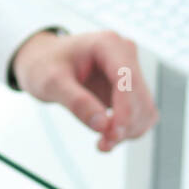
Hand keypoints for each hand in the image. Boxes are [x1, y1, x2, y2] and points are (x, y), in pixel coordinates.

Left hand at [12, 29, 158, 151]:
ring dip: (128, 131)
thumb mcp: (51, 82)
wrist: (43, 62)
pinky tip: (108, 136)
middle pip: (140, 97)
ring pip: (144, 109)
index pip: (128, 78)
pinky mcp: (129, 90)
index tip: (114, 134)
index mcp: (108, 44)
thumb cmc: (45, 64)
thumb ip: (76, 102)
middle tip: (103, 144)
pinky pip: (140, 115)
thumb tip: (102, 124)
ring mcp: (130, 72)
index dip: (125, 109)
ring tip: (103, 142)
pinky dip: (128, 130)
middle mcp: (125, 55)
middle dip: (125, 125)